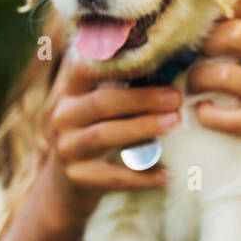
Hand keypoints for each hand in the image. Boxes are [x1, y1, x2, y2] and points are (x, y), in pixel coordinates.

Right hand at [45, 59, 180, 219]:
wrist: (71, 182)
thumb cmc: (103, 131)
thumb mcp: (107, 108)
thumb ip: (130, 88)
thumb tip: (177, 67)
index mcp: (73, 91)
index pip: (86, 68)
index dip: (116, 62)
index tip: (151, 57)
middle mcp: (64, 115)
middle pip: (102, 102)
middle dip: (142, 99)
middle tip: (176, 98)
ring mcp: (68, 147)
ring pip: (104, 135)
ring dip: (143, 127)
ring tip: (175, 122)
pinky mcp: (77, 177)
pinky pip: (113, 176)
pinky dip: (142, 176)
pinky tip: (167, 174)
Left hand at [188, 0, 240, 194]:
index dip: (222, 4)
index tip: (206, 18)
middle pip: (235, 33)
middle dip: (204, 42)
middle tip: (193, 54)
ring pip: (223, 75)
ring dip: (196, 80)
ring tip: (194, 84)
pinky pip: (221, 117)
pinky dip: (204, 114)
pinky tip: (204, 110)